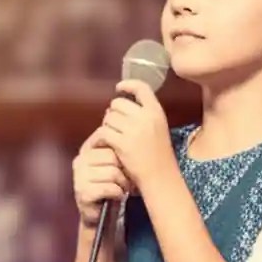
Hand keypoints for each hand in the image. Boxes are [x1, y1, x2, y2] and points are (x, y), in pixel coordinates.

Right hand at [72, 127, 130, 228]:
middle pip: (112, 156)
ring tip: (123, 188)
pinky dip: (118, 193)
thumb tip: (132, 128)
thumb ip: (117, 147)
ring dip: (123, 183)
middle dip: (124, 169)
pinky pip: (109, 188)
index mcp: (86, 149)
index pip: (109, 140)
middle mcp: (80, 161)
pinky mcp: (83, 193)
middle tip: (127, 179)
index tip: (127, 163)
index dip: (123, 152)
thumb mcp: (115, 163)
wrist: (102, 215)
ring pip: (112, 172)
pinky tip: (118, 196)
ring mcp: (79, 177)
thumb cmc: (112, 185)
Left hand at [100, 79, 176, 193]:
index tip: (119, 88)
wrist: (160, 177)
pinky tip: (104, 144)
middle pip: (117, 103)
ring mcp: (133, 130)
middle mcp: (145, 117)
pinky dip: (101, 138)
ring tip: (112, 137)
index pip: (141, 88)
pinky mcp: (122, 143)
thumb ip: (145, 115)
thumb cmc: (159, 155)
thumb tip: (122, 103)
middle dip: (113, 113)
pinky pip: (103, 132)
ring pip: (108, 117)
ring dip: (107, 126)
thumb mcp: (159, 128)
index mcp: (156, 112)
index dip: (128, 84)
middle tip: (115, 126)